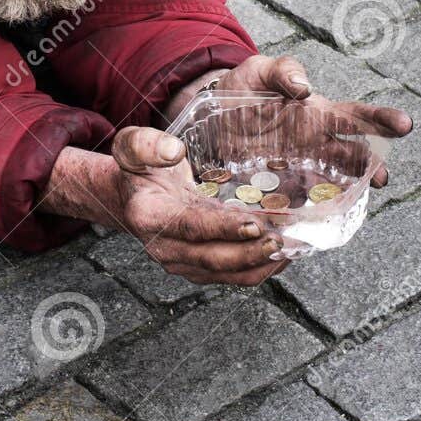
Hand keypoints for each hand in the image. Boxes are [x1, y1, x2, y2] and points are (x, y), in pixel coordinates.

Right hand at [44, 132, 287, 286]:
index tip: (254, 224)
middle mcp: (163, 247)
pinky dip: (258, 269)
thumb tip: (175, 150)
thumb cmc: (138, 171)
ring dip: (260, 265)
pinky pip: (230, 276)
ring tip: (291, 249)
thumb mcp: (131, 147)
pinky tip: (282, 255)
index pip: (190, 227)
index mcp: (149, 216)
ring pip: (225, 273)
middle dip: (250, 252)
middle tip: (282, 240)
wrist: (129, 198)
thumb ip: (147, 144)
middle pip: (212, 258)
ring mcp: (180, 263)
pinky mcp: (196, 269)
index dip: (223, 228)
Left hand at [200, 54, 412, 188]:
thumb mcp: (260, 70)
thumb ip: (284, 72)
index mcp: (316, 113)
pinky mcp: (274, 183)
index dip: (380, 120)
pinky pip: (297, 198)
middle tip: (383, 177)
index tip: (403, 125)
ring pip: (330, 181)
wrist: (208, 113)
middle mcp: (313, 142)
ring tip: (350, 201)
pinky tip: (315, 216)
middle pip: (352, 155)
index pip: (354, 117)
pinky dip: (308, 208)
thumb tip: (305, 89)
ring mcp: (296, 165)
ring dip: (343, 192)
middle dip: (371, 165)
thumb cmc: (243, 87)